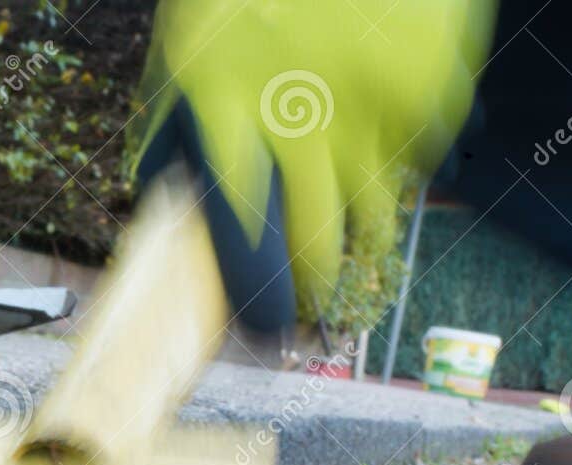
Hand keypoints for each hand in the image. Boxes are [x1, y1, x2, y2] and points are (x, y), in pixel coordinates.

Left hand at [132, 0, 494, 331]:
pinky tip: (389, 162)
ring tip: (355, 266)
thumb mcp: (183, 41)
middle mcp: (296, 120)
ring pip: (373, 219)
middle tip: (310, 310)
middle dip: (314, 288)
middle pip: (313, 241)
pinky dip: (406, 170)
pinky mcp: (423, 89)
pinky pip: (418, 162)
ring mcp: (366, 107)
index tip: (261, 317)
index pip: (237, 233)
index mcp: (223, 108)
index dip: (254, 287)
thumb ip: (166, 113)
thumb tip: (148, 180)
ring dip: (364, 251)